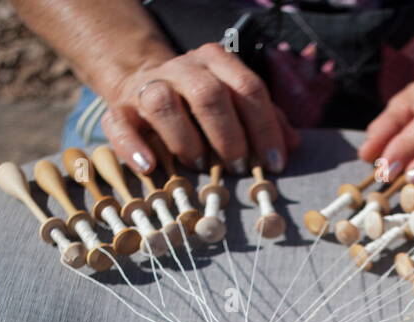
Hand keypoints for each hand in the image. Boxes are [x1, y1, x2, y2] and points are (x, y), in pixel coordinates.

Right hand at [98, 43, 299, 174]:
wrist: (142, 82)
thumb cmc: (200, 104)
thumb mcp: (236, 104)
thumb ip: (265, 120)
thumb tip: (294, 145)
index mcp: (217, 62)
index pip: (248, 89)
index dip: (265, 129)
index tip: (275, 164)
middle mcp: (182, 68)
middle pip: (208, 94)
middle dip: (228, 135)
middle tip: (238, 165)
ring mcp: (148, 86)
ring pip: (163, 103)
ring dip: (185, 140)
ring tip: (200, 164)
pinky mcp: (119, 109)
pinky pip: (120, 124)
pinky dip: (133, 147)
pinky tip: (150, 167)